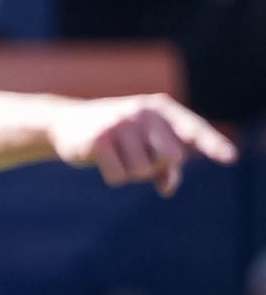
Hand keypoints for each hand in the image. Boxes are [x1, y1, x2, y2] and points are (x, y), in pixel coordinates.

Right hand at [48, 94, 236, 195]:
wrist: (65, 123)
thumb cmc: (114, 135)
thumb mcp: (142, 144)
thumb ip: (165, 164)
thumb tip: (169, 186)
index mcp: (161, 108)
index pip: (193, 129)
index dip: (212, 144)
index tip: (230, 158)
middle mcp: (143, 112)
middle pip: (170, 157)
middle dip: (155, 166)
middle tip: (136, 157)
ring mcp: (120, 124)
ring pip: (143, 171)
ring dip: (131, 173)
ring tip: (117, 157)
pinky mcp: (99, 140)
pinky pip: (119, 176)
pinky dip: (113, 177)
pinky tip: (101, 161)